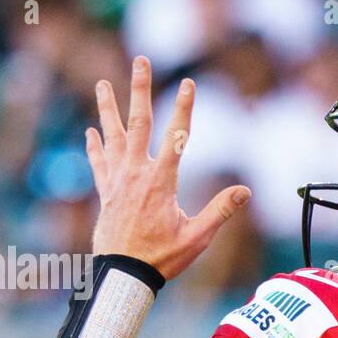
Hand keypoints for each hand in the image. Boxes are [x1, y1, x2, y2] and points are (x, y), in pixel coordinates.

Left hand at [85, 56, 250, 279]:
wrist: (122, 276)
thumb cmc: (162, 259)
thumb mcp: (197, 237)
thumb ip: (221, 211)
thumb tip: (245, 190)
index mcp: (161, 182)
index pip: (177, 136)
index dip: (185, 108)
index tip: (188, 83)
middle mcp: (136, 174)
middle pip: (139, 123)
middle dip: (140, 89)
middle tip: (140, 60)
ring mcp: (117, 182)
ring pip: (113, 136)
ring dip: (107, 108)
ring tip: (102, 83)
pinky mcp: (106, 194)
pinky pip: (99, 164)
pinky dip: (95, 146)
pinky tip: (91, 131)